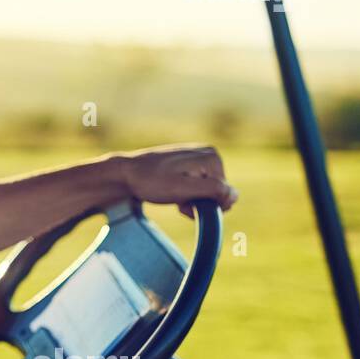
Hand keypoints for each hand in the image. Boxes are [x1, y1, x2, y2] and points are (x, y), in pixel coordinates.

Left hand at [113, 144, 238, 217]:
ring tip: (174, 197)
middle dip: (200, 202)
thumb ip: (211, 191)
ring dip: (193, 200)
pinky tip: (174, 193)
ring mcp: (199, 157)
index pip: (225, 194)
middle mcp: (209, 153)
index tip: (184, 203)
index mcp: (212, 157)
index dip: (207, 205)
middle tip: (178, 201)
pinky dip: (188, 194)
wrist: (125, 174)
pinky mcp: (190, 163)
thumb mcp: (183, 189)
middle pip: (218, 191)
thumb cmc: (151, 182)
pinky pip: (198, 186)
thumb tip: (235, 194)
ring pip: (208, 190)